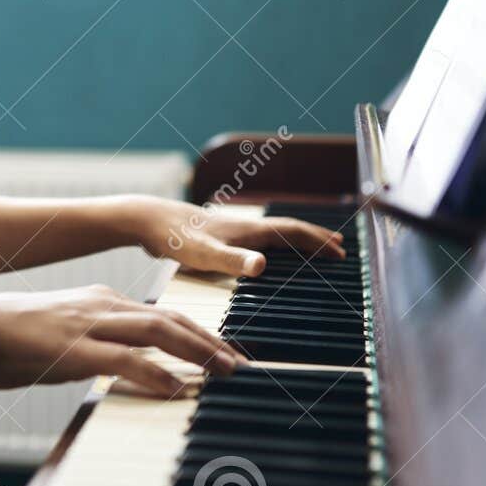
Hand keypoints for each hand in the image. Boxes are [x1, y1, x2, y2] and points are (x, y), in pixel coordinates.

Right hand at [0, 284, 245, 398]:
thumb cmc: (12, 340)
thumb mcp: (66, 338)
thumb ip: (99, 348)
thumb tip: (128, 370)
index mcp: (101, 301)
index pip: (163, 313)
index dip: (199, 332)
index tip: (225, 352)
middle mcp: (101, 306)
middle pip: (170, 318)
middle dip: (211, 340)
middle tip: (240, 363)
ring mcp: (88, 325)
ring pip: (156, 331)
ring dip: (196, 351)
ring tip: (224, 371)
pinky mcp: (72, 349)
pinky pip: (122, 359)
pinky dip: (155, 372)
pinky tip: (177, 387)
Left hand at [130, 196, 347, 277]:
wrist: (145, 220)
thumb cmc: (172, 238)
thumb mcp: (203, 255)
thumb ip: (232, 261)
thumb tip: (263, 266)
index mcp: (248, 230)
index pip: (292, 232)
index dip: (317, 241)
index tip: (340, 253)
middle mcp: (244, 226)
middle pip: (288, 230)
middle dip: (315, 239)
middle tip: (339, 249)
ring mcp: (232, 229)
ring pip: (273, 234)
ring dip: (296, 240)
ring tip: (311, 249)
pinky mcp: (219, 235)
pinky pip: (257, 239)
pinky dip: (273, 246)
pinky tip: (265, 254)